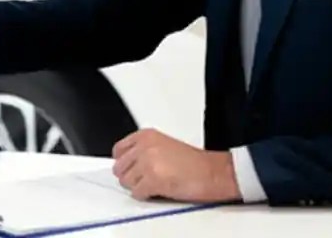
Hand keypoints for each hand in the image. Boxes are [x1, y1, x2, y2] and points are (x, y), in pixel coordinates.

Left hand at [112, 127, 240, 202]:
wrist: (213, 172)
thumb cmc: (195, 162)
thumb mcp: (165, 146)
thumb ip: (144, 151)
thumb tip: (127, 165)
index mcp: (146, 135)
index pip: (118, 150)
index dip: (124, 163)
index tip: (129, 168)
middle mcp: (145, 146)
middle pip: (119, 168)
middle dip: (130, 176)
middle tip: (145, 180)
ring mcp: (147, 162)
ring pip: (126, 182)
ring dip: (138, 186)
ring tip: (155, 184)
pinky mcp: (153, 179)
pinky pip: (137, 193)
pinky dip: (146, 195)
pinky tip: (159, 191)